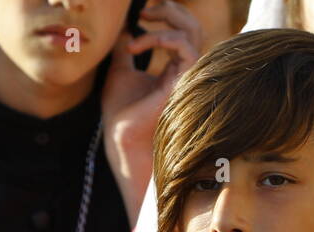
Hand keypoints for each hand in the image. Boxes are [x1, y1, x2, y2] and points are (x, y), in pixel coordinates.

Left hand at [102, 2, 202, 208]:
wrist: (122, 137)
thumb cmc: (122, 112)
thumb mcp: (120, 70)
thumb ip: (125, 49)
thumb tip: (122, 28)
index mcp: (173, 67)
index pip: (181, 31)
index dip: (164, 15)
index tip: (139, 15)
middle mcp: (184, 70)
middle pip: (193, 26)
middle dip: (169, 10)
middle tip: (143, 12)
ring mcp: (187, 75)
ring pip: (192, 31)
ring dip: (163, 21)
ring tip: (138, 25)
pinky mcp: (183, 80)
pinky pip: (182, 45)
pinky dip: (158, 37)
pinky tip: (135, 46)